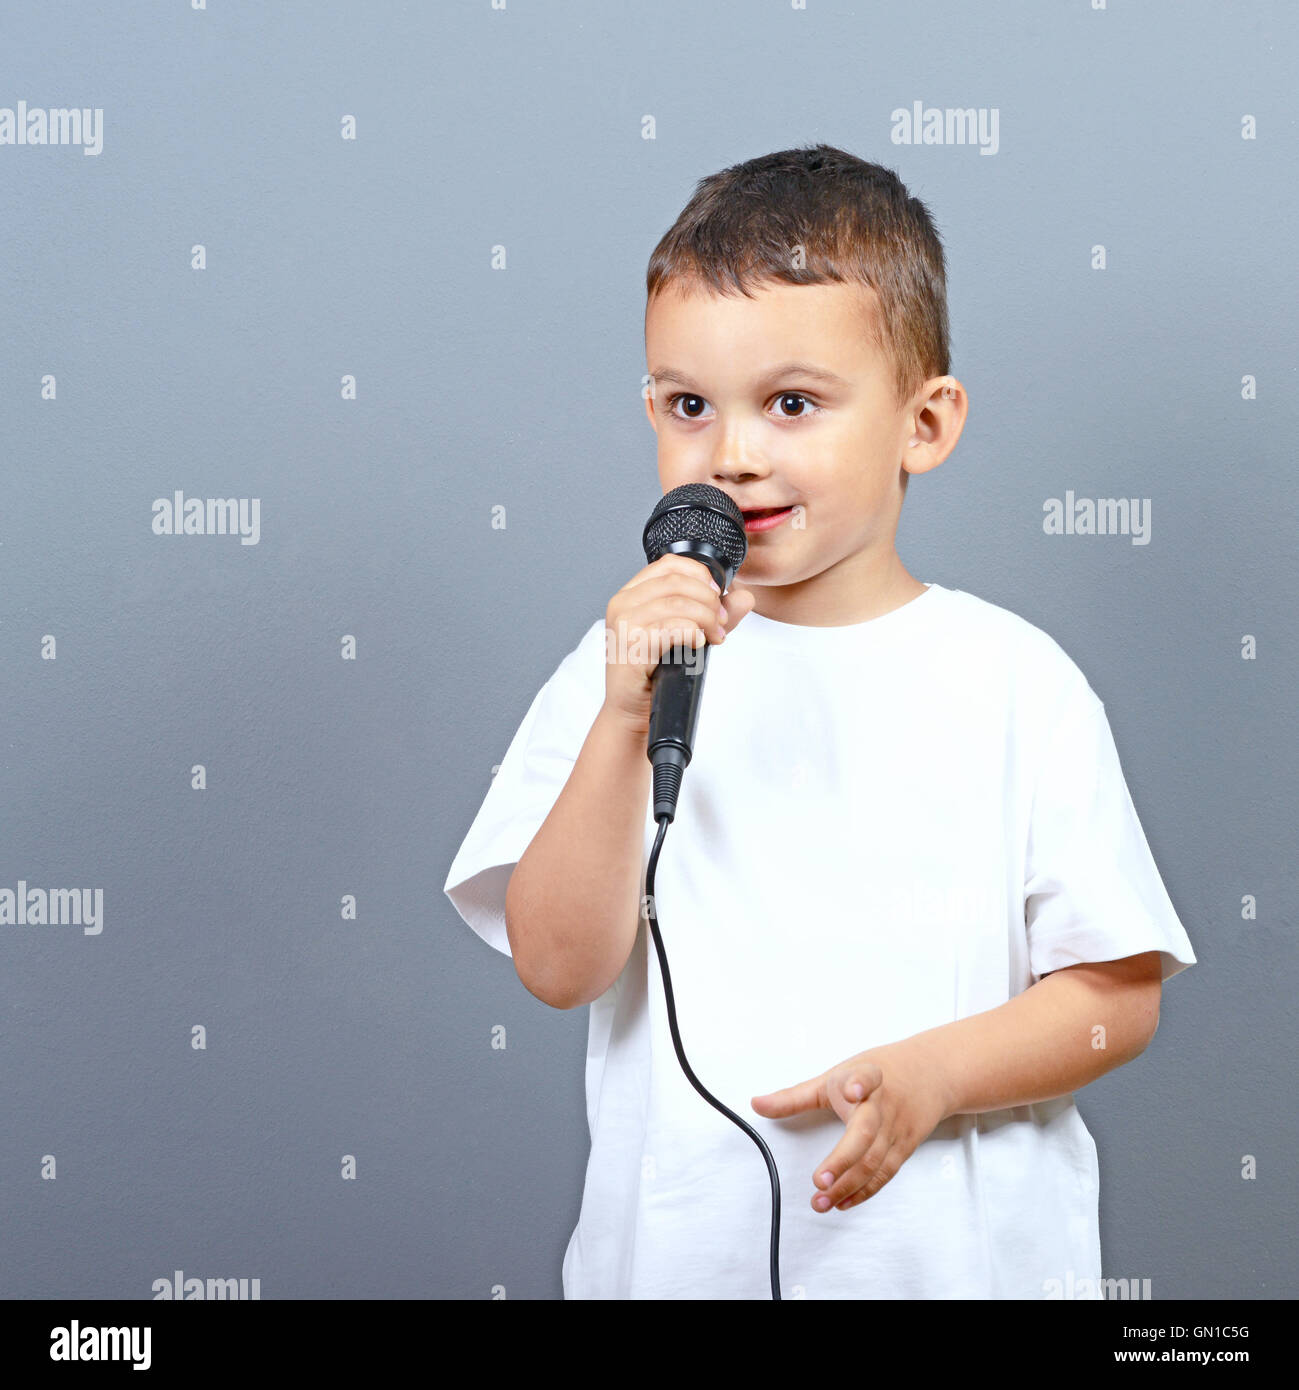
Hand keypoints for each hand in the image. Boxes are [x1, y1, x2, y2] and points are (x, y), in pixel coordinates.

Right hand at [602, 553, 754, 733]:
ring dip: (706, 619)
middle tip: (720, 622)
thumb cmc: (653, 672)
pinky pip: (672, 627)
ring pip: (678, 603)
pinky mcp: (630, 644)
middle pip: (678, 582)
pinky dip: (693, 633)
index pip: (669, 563)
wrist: (632, 709)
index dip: (700, 574)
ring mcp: (624, 622)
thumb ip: (714, 614)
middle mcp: (623, 602)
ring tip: (715, 636)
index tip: (718, 594)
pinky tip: (698, 644)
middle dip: (709, 600)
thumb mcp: (687, 634)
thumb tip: (744, 597)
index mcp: (632, 593)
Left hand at [750, 1037, 950, 1212]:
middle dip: (843, 1159)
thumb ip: (796, 1095)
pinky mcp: (905, 1147)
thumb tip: (756, 1104)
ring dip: (847, 1185)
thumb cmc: (879, 1073)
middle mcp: (883, 1106)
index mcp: (866, 1078)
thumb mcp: (836, 1076)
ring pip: (874, 1162)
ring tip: (821, 1201)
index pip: (865, 1077)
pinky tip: (843, 1201)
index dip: (859, 1083)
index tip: (852, 1089)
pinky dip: (864, 1191)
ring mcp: (896, 1129)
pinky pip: (884, 1174)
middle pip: (866, 1134)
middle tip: (820, 1180)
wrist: (931, 1074)